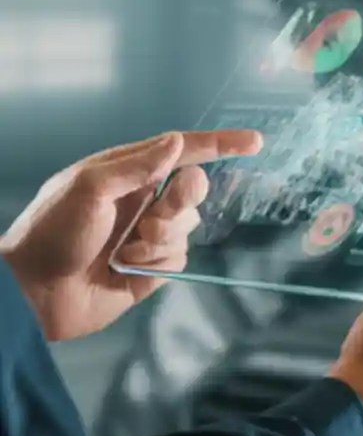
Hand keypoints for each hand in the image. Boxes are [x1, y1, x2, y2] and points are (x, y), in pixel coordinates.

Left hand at [0, 130, 262, 340]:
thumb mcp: (88, 189)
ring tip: (125, 250)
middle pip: (192, 190)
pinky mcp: (151, 267)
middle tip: (153, 217)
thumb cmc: (51, 232)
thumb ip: (137, 165)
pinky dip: (156, 263)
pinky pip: (178, 259)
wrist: (33, 293)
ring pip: (188, 228)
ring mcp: (147, 234)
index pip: (183, 151)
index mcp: (126, 172)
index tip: (255, 142)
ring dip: (161, 239)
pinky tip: (125, 268)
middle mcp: (141, 200)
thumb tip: (178, 142)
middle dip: (180, 203)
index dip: (220, 145)